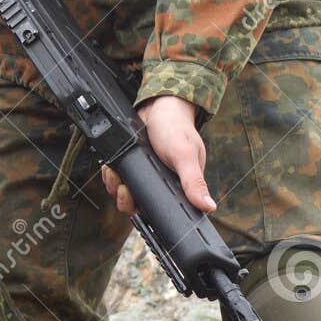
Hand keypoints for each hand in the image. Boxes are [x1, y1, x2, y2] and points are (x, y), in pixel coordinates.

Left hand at [101, 95, 215, 216]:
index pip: (162, 211)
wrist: (160, 107)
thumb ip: (193, 182)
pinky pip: (117, 178)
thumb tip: (209, 206)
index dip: (147, 213)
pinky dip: (111, 175)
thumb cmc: (177, 128)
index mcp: (178, 187)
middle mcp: (161, 184)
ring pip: (125, 194)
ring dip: (116, 186)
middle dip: (126, 200)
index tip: (138, 205)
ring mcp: (145, 175)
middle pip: (139, 206)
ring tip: (116, 175)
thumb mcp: (185, 155)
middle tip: (124, 188)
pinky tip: (112, 168)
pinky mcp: (132, 166)